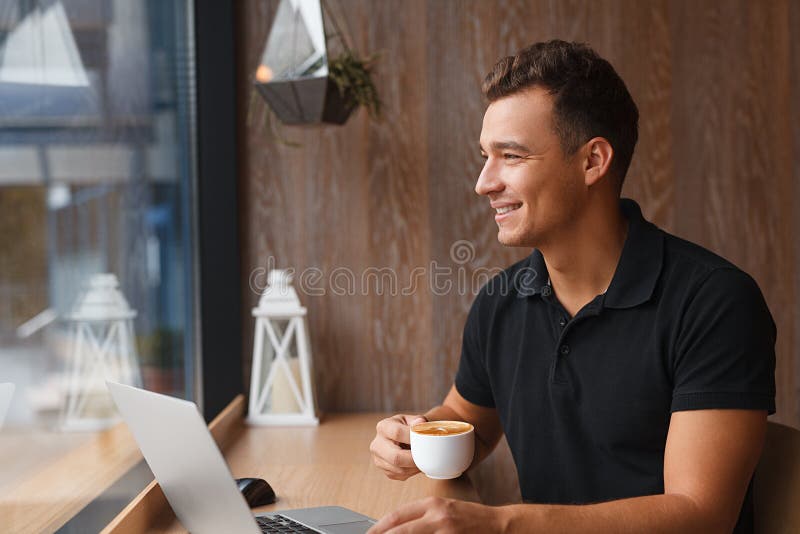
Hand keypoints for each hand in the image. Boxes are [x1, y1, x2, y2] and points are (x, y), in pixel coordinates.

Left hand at [367, 497, 505, 532]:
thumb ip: (421, 516)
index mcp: (432, 503)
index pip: (397, 515)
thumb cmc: (470, 518)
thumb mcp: (443, 509)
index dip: (379, 527)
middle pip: (400, 529)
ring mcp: (445, 530)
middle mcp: (437, 515)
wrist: (498, 524)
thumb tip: (396, 527)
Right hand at [370, 414, 427, 479]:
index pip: (397, 433)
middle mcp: (376, 444)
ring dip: (414, 467)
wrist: (400, 438)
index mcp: (383, 427)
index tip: (424, 440)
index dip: (412, 438)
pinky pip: (399, 475)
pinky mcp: (384, 470)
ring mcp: (378, 459)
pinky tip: (415, 464)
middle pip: (396, 457)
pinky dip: (411, 472)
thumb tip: (420, 423)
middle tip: (426, 457)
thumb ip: (418, 421)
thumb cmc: (408, 427)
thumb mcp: (412, 420)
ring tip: (422, 460)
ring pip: (399, 469)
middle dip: (414, 459)